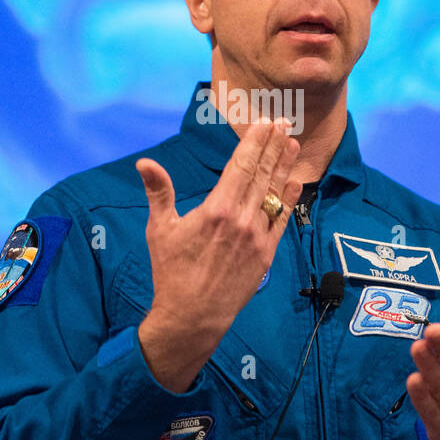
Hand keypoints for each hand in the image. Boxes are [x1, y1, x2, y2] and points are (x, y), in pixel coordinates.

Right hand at [135, 118, 302, 391]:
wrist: (192, 317)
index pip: (241, 166)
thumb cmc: (172, 272)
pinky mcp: (266, 255)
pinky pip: (282, 220)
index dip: (254, 142)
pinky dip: (288, 199)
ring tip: (293, 143)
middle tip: (284, 122)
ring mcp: (258, 237)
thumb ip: (159, 192)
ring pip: (274, 193)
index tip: (265, 123)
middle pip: (261, 173)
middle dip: (272, 146)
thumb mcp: (161, 229)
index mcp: (217, 209)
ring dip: (284, 166)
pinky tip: (294, 182)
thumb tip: (144, 162)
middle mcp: (242, 220)